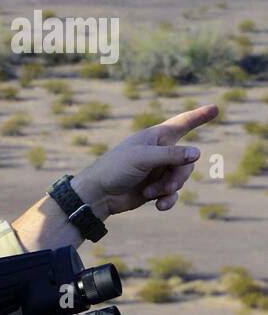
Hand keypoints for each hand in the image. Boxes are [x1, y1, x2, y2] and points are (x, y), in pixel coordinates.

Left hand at [72, 105, 216, 215]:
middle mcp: (159, 152)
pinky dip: (168, 200)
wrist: (98, 194)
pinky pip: (173, 193)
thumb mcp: (143, 158)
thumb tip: (197, 153)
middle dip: (179, 175)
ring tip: (150, 193)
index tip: (216, 108)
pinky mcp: (155, 188)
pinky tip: (159, 206)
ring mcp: (158, 170)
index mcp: (155, 137)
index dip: (199, 116)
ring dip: (169, 188)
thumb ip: (170, 155)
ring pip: (181, 178)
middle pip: (187, 161)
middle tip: (166, 186)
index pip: (182, 123)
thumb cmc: (115, 169)